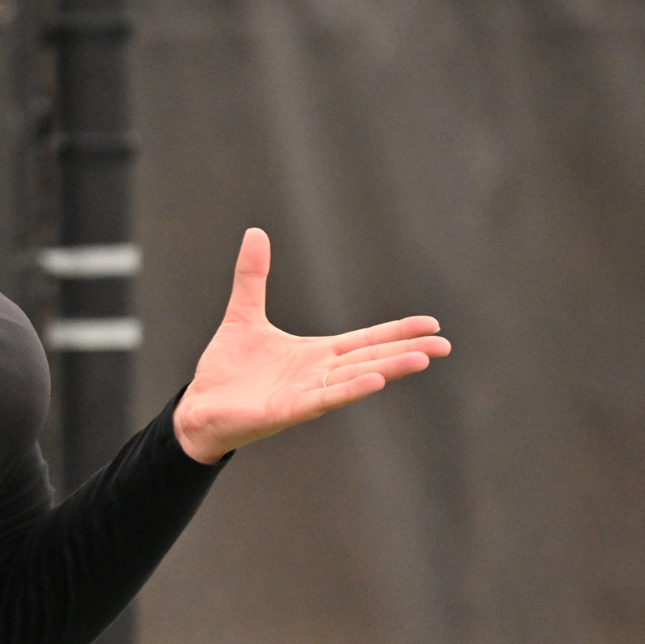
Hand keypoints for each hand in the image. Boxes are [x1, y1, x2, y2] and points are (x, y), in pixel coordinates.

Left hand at [173, 229, 450, 463]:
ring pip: (353, 379)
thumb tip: (255, 232)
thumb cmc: (227, 369)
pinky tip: (375, 383)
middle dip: (406, 352)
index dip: (395, 332)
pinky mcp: (286, 411)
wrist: (199, 407)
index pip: (364, 341)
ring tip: (420, 360)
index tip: (431, 324)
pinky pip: (322, 400)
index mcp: (315, 354)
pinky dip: (348, 391)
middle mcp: (317, 375)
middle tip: (444, 346)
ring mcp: (304, 394)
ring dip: (387, 369)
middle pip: (370, 360)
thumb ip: (253, 276)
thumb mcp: (243, 314)